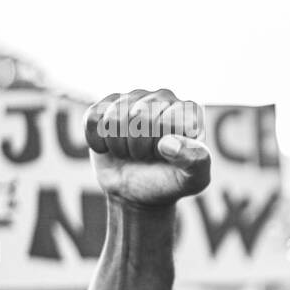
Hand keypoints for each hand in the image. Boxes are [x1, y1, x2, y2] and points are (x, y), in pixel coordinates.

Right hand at [84, 89, 210, 207]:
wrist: (138, 191)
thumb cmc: (170, 182)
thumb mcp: (193, 179)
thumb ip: (195, 161)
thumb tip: (168, 143)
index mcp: (189, 111)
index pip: (165, 121)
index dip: (158, 146)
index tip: (164, 156)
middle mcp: (164, 97)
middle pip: (139, 116)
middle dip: (138, 146)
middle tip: (145, 156)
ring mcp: (134, 98)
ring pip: (114, 116)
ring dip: (118, 145)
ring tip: (130, 153)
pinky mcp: (107, 105)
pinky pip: (93, 118)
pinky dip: (97, 141)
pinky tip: (109, 148)